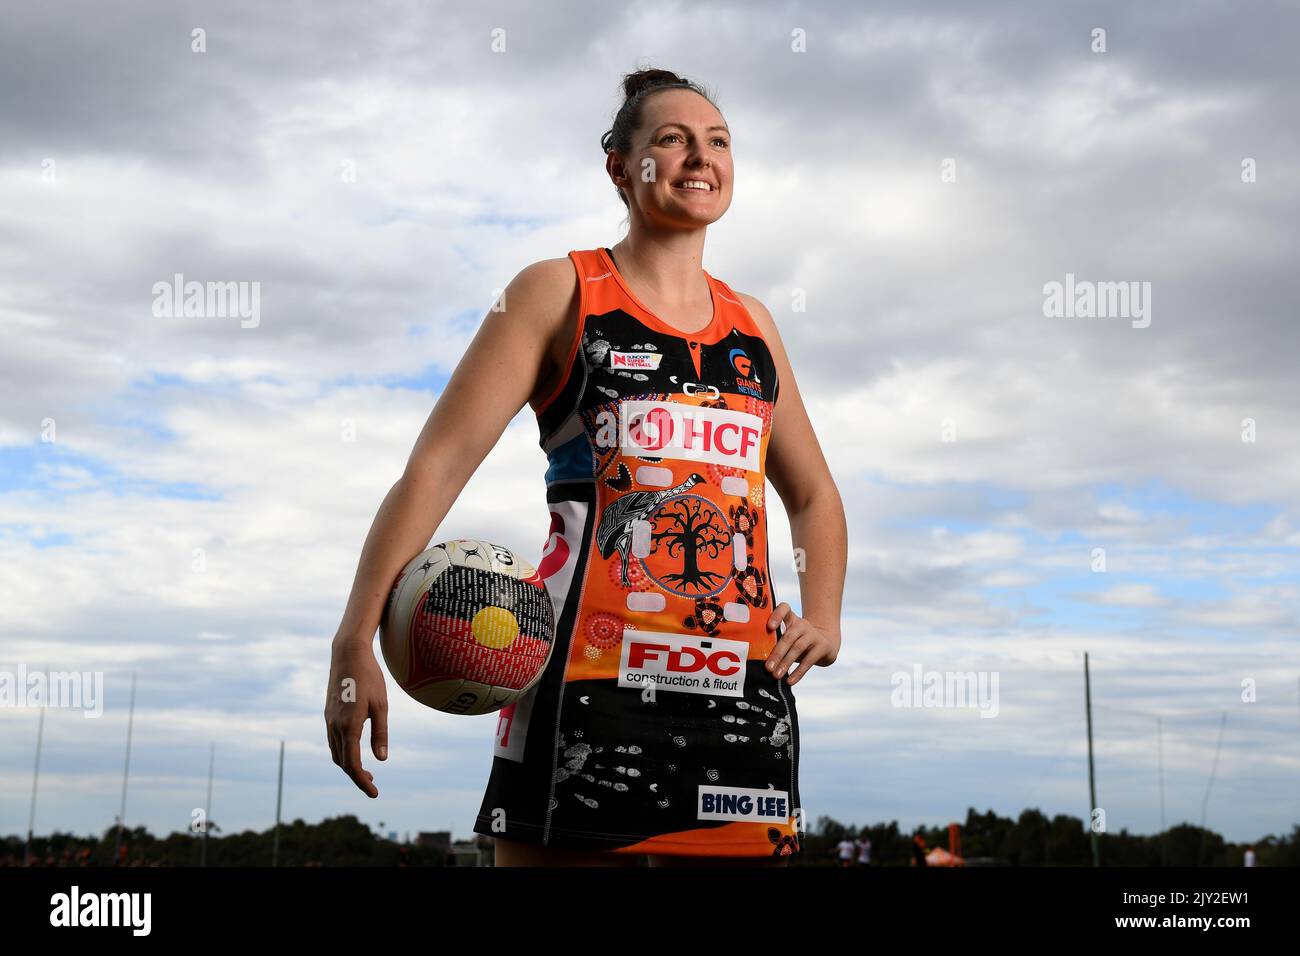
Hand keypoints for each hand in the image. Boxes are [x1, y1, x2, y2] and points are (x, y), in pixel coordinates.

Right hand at [324, 638, 388, 797]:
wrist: (348, 654)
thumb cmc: (369, 677)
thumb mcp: (381, 705)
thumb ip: (380, 733)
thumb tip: (382, 759)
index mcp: (348, 726)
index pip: (352, 764)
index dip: (362, 781)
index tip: (374, 793)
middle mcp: (335, 726)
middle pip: (342, 762)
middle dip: (356, 776)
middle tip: (373, 785)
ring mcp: (329, 720)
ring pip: (336, 752)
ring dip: (349, 765)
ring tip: (366, 771)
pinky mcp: (329, 714)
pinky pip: (333, 741)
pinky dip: (343, 752)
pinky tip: (354, 751)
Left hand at [764, 602, 839, 686]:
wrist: (826, 644)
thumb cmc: (798, 643)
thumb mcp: (788, 638)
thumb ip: (775, 643)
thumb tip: (756, 660)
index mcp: (791, 619)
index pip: (784, 608)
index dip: (777, 615)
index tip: (769, 627)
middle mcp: (802, 624)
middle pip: (788, 636)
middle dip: (777, 653)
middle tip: (767, 667)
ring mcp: (813, 634)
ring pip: (797, 648)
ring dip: (785, 663)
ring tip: (776, 675)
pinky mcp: (822, 646)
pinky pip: (809, 660)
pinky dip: (798, 672)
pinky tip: (790, 681)